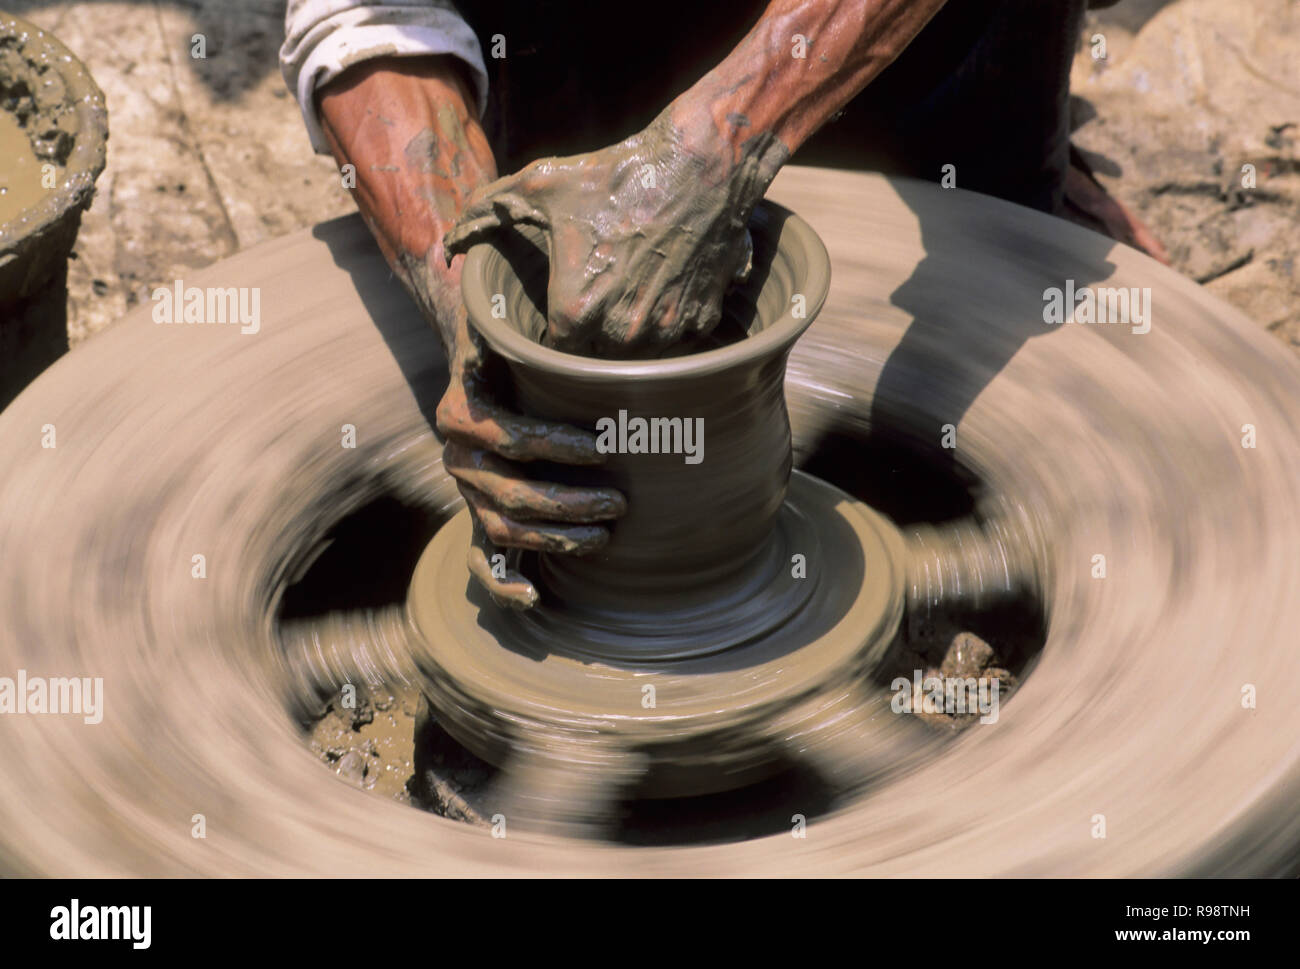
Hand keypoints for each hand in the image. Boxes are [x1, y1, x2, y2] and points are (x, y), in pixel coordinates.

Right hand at [435, 306, 626, 608]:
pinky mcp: (477, 512)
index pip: (511, 438)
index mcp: (460, 410)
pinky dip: (505, 585)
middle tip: (620, 503)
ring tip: (605, 539)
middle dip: (568, 503)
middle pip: (510, 493)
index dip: (559, 447)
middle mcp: (456, 455)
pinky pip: (480, 561)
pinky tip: (536, 600)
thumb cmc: (507, 336)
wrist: (481, 363)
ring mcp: (465, 489)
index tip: (608, 448)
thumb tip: (527, 274)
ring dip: (554, 541)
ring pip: (502, 528)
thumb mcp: (502, 311)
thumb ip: (511, 302)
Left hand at [443, 108, 764, 357]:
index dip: (556, 335)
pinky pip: (675, 342)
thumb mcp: (541, 186)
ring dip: (630, 336)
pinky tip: (664, 288)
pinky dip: (668, 324)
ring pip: (637, 356)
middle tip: (597, 299)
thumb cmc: (615, 175)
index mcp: (575, 311)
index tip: (560, 318)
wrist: (699, 165)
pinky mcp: (701, 323)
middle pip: (597, 358)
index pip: (556, 352)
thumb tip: (450, 241)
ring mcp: (665, 332)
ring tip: (630, 293)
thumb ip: (486, 213)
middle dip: (593, 336)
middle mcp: (620, 334)